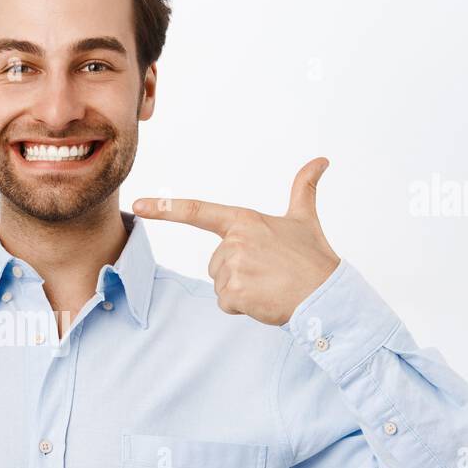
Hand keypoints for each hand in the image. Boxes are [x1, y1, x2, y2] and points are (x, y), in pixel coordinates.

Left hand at [132, 157, 340, 325]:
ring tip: (270, 285)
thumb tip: (321, 160)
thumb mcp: (304, 219)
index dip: (165, 209)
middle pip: (216, 264)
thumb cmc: (314, 258)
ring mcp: (234, 266)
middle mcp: (235, 241)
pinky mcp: (235, 292)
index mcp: (244, 221)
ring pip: (221, 285)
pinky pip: (226, 304)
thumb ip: (304, 188)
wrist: (327, 294)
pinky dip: (244, 307)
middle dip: (238, 274)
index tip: (139, 205)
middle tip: (269, 273)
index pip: (198, 212)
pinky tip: (266, 300)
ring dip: (243, 291)